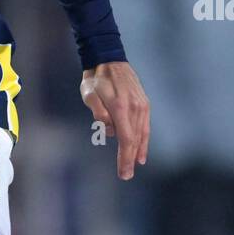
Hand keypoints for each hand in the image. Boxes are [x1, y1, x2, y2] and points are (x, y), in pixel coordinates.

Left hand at [80, 62, 149, 179]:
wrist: (109, 59)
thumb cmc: (95, 79)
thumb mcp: (89, 94)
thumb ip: (98, 112)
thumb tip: (110, 130)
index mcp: (121, 107)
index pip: (126, 139)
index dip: (124, 158)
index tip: (123, 172)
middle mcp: (135, 108)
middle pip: (134, 140)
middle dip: (130, 159)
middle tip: (126, 176)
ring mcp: (141, 105)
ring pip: (142, 134)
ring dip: (138, 151)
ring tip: (135, 165)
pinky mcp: (143, 103)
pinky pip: (145, 125)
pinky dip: (144, 139)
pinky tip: (141, 150)